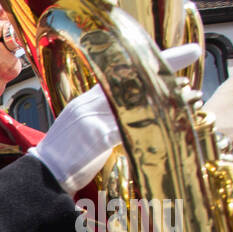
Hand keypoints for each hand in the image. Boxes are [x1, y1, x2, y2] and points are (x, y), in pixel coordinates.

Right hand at [31, 43, 199, 193]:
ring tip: (191, 94)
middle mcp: (87, 104)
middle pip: (131, 79)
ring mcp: (90, 119)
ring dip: (166, 97)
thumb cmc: (61, 163)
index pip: (118, 74)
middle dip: (164, 64)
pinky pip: (128, 128)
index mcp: (84, 102)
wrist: (39, 180)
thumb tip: (126, 123)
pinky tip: (170, 125)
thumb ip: (102, 124)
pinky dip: (151, 127)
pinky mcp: (95, 137)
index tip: (168, 51)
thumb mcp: (81, 135)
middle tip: (193, 52)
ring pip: (135, 101)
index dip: (143, 61)